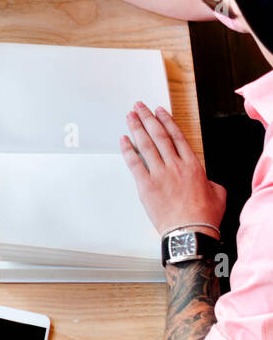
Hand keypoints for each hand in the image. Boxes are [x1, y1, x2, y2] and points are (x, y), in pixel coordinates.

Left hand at [120, 103, 225, 236]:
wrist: (190, 232)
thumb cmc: (203, 217)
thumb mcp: (218, 193)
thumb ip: (210, 181)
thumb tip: (206, 180)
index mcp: (193, 165)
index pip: (177, 136)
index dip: (167, 121)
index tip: (159, 111)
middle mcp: (175, 166)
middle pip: (159, 135)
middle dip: (148, 118)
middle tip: (139, 106)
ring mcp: (160, 174)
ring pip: (145, 145)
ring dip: (136, 128)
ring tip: (130, 116)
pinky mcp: (146, 185)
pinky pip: (134, 162)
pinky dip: (127, 149)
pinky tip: (123, 140)